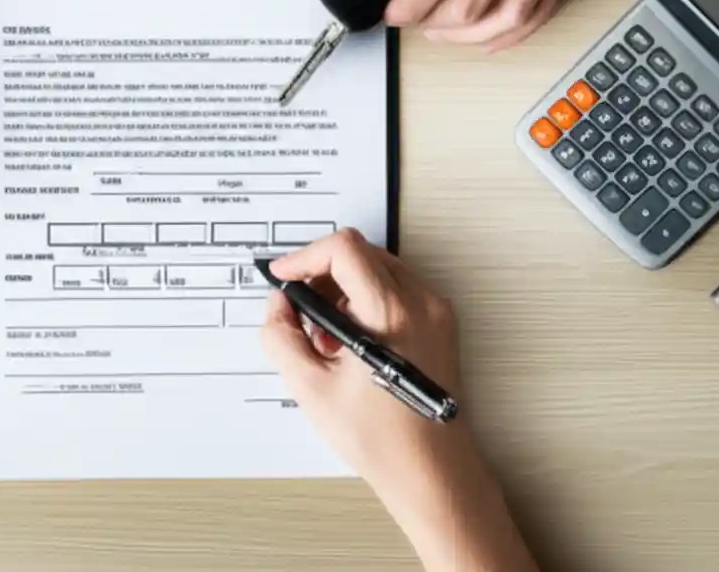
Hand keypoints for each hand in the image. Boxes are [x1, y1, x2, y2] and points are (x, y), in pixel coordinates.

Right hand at [258, 229, 459, 488]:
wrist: (432, 470)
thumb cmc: (382, 438)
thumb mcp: (311, 388)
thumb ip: (281, 337)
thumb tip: (278, 307)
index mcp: (391, 312)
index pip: (344, 249)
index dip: (304, 257)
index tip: (285, 279)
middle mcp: (421, 303)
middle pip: (361, 254)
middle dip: (322, 275)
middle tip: (300, 312)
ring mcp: (436, 312)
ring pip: (378, 270)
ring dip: (343, 289)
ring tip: (325, 338)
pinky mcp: (440, 324)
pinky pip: (396, 291)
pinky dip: (366, 302)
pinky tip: (351, 343)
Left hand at [340, 0, 571, 50]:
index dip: (407, 8)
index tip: (392, 12)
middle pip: (468, 4)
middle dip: (431, 23)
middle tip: (414, 16)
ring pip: (508, 15)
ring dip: (469, 36)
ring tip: (444, 30)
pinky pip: (540, 6)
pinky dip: (512, 32)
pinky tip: (486, 33)